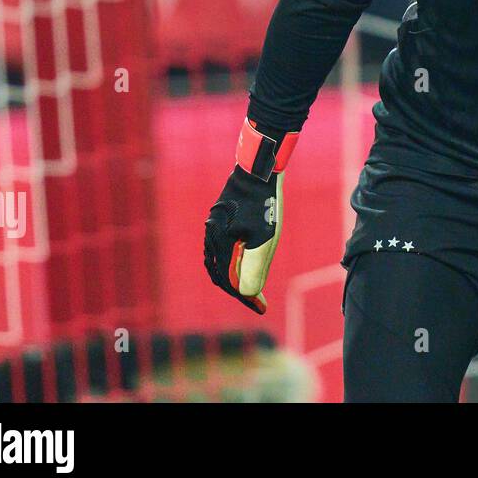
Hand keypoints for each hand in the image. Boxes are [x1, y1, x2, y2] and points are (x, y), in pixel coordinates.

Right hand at [203, 119, 296, 313]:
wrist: (260, 169)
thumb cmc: (264, 203)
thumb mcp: (265, 237)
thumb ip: (255, 266)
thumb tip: (247, 293)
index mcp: (218, 243)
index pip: (228, 281)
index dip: (245, 297)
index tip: (261, 308)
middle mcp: (212, 235)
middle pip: (221, 272)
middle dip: (239, 289)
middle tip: (256, 301)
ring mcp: (215, 224)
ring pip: (221, 259)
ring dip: (234, 275)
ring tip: (250, 287)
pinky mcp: (222, 216)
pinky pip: (225, 245)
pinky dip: (234, 258)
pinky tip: (245, 259)